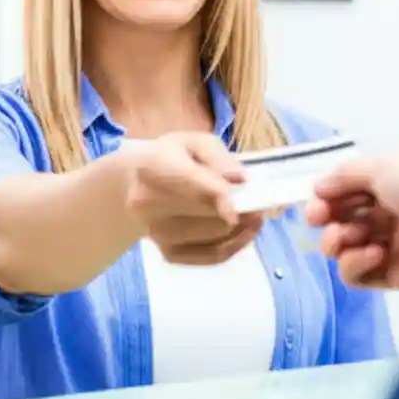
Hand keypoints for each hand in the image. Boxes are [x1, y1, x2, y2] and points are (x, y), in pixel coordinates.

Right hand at [123, 133, 260, 265]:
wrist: (137, 187)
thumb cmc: (172, 159)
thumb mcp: (193, 142)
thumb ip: (216, 155)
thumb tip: (238, 178)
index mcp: (153, 168)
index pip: (189, 185)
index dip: (221, 196)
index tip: (248, 203)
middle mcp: (147, 204)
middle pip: (209, 213)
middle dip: (242, 208)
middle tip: (260, 201)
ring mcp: (156, 233)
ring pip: (215, 237)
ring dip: (242, 227)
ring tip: (255, 214)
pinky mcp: (168, 254)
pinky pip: (212, 256)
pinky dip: (235, 245)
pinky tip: (245, 233)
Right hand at [306, 154, 398, 308]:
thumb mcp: (386, 167)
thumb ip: (347, 175)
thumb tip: (318, 186)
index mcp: (392, 184)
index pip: (348, 190)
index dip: (327, 194)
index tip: (315, 197)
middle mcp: (390, 214)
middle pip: (341, 219)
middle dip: (324, 218)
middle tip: (318, 219)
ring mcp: (390, 246)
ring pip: (344, 248)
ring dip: (337, 241)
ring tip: (344, 239)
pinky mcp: (392, 276)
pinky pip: (358, 275)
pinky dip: (355, 264)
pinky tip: (372, 254)